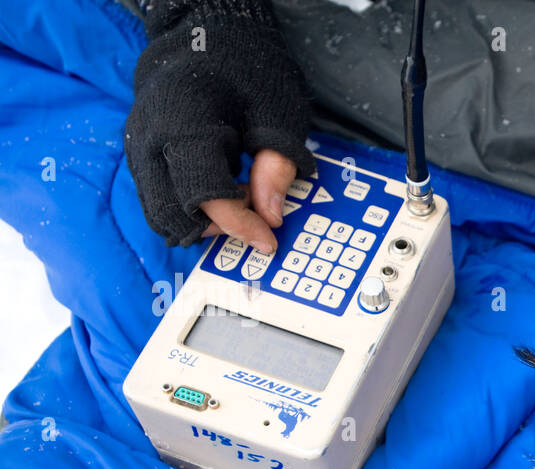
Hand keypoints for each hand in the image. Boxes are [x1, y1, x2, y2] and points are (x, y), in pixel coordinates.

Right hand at [124, 1, 314, 248]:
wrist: (207, 41)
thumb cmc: (247, 75)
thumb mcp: (277, 115)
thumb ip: (275, 165)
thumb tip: (271, 216)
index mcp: (183, 120)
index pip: (203, 194)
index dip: (240, 224)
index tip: (269, 240)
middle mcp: (148, 137)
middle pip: (174, 213)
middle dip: (218, 225)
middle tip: (255, 209)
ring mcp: (136, 146)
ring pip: (161, 212)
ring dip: (202, 220)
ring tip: (239, 192)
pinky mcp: (138, 155)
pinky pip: (158, 199)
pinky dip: (190, 208)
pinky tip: (222, 186)